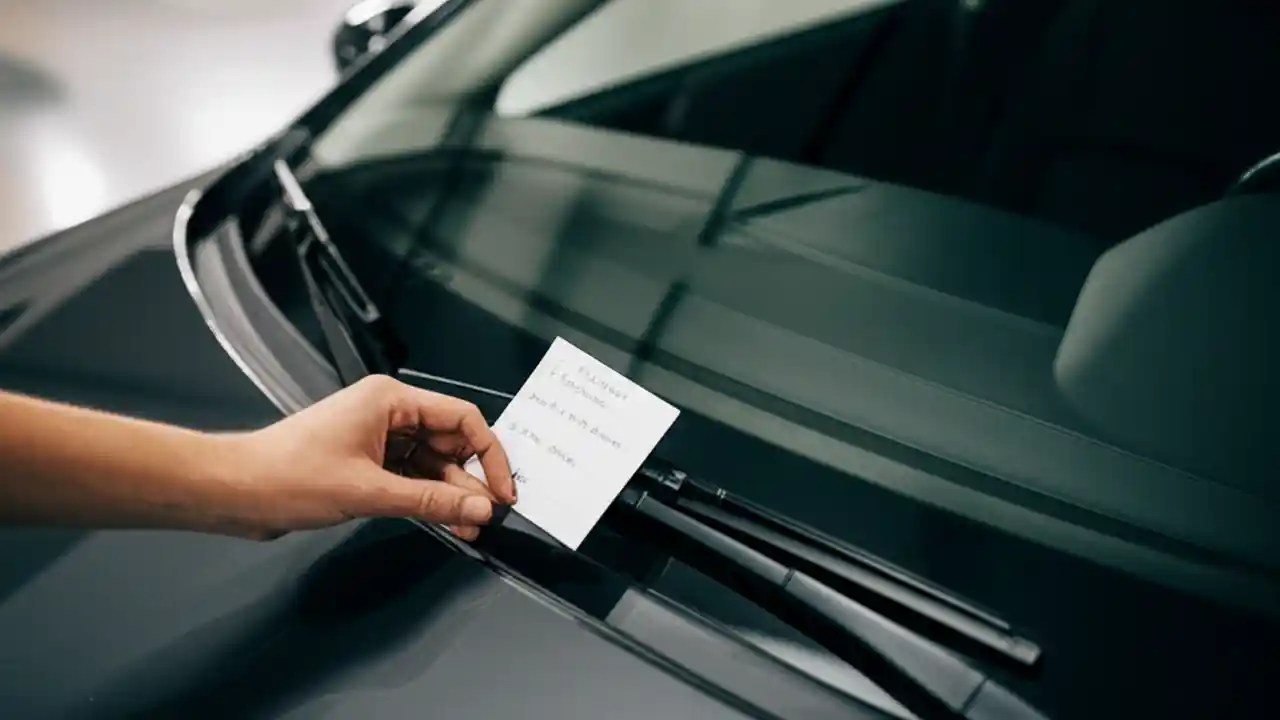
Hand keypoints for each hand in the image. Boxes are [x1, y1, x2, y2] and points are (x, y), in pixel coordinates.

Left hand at [223, 375, 514, 540]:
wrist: (234, 491)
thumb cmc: (287, 476)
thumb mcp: (369, 491)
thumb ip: (430, 501)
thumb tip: (479, 509)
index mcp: (390, 400)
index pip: (461, 419)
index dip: (488, 454)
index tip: (502, 490)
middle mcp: (388, 413)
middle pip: (449, 443)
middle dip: (470, 480)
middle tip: (488, 515)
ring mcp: (377, 438)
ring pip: (431, 465)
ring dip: (451, 494)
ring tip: (470, 527)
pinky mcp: (366, 463)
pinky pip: (411, 478)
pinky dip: (428, 499)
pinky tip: (446, 521)